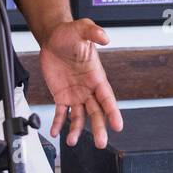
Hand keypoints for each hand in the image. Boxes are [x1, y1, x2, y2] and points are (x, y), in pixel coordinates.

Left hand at [40, 18, 122, 148]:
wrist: (54, 37)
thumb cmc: (71, 34)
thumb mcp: (82, 29)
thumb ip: (94, 33)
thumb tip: (105, 38)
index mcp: (97, 76)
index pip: (107, 98)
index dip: (113, 112)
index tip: (118, 125)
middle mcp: (88, 88)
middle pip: (96, 112)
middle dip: (99, 128)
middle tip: (101, 143)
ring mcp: (75, 94)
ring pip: (79, 117)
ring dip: (77, 130)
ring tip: (72, 141)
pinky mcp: (61, 95)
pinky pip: (61, 113)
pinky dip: (59, 123)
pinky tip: (56, 131)